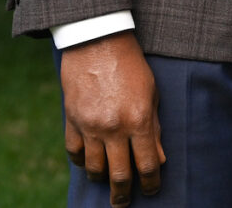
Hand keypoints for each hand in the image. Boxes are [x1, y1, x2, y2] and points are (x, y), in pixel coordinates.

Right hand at [62, 33, 163, 205]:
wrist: (97, 39)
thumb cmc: (131, 64)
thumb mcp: (152, 92)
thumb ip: (154, 127)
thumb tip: (159, 158)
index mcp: (139, 120)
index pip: (147, 165)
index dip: (151, 183)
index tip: (152, 190)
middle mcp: (114, 127)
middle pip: (119, 174)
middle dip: (123, 194)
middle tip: (123, 204)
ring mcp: (90, 126)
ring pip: (94, 168)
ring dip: (101, 180)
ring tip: (106, 183)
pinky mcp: (72, 120)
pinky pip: (74, 152)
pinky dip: (81, 162)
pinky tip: (87, 163)